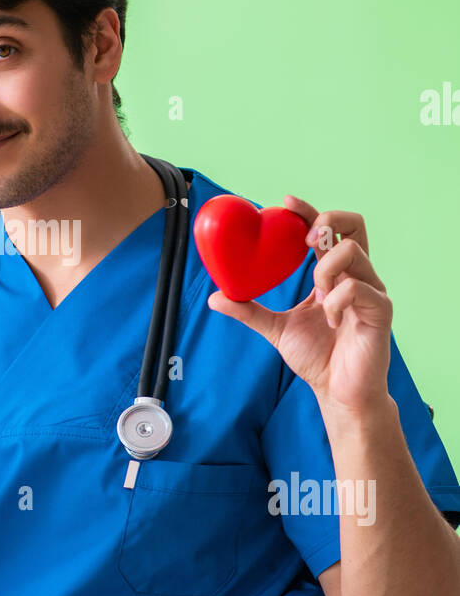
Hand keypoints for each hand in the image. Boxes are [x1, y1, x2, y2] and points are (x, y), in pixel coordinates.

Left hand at [206, 195, 392, 416]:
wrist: (338, 393)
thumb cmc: (317, 358)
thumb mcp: (276, 328)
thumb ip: (249, 311)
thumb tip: (215, 297)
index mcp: (334, 274)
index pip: (328, 230)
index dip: (309, 211)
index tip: (286, 202)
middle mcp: (356, 276)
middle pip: (355, 225)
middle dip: (327, 221)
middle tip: (306, 241)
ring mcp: (371, 291)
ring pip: (352, 252)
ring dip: (324, 270)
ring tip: (318, 298)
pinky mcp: (380, 310)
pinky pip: (356, 288)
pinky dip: (336, 301)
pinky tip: (330, 321)